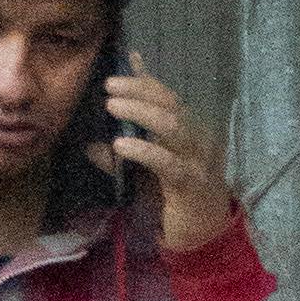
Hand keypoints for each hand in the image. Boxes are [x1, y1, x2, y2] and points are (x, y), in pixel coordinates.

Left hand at [101, 54, 234, 256]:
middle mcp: (198, 138)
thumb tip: (94, 141)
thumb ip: (130, 151)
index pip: (169, 97)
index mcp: (191, 130)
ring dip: (139, 112)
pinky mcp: (190, 183)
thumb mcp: (152, 170)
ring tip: (112, 106)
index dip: (147, 80)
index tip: (126, 62)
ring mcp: (197, 159)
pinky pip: (165, 162)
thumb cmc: (177, 202)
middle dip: (139, 90)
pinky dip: (142, 150)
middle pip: (170, 103)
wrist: (205, 237)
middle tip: (109, 85)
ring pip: (170, 124)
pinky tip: (119, 146)